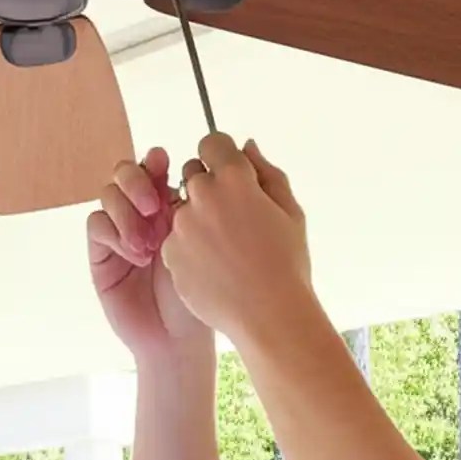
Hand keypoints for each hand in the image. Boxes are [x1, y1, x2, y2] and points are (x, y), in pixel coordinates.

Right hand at [87, 147, 209, 359]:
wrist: (181, 338)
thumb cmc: (206, 294)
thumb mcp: (220, 241)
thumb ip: (224, 198)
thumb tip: (244, 144)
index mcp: (171, 203)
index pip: (155, 166)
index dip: (156, 161)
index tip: (168, 166)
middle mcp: (142, 213)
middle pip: (126, 172)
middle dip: (137, 180)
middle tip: (155, 206)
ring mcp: (120, 232)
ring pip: (108, 194)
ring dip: (127, 211)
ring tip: (149, 244)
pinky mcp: (102, 254)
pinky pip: (97, 225)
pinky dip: (115, 232)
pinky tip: (137, 257)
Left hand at [162, 134, 312, 338]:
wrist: (269, 316)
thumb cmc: (287, 264)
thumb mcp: (291, 212)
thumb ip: (267, 172)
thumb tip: (246, 147)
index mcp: (235, 178)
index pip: (212, 143)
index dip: (223, 158)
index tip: (233, 175)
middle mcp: (202, 195)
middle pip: (193, 175)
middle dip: (208, 188)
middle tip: (233, 218)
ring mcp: (181, 225)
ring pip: (183, 209)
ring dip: (198, 220)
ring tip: (226, 250)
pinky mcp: (169, 252)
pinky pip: (175, 239)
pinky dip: (189, 248)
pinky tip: (214, 268)